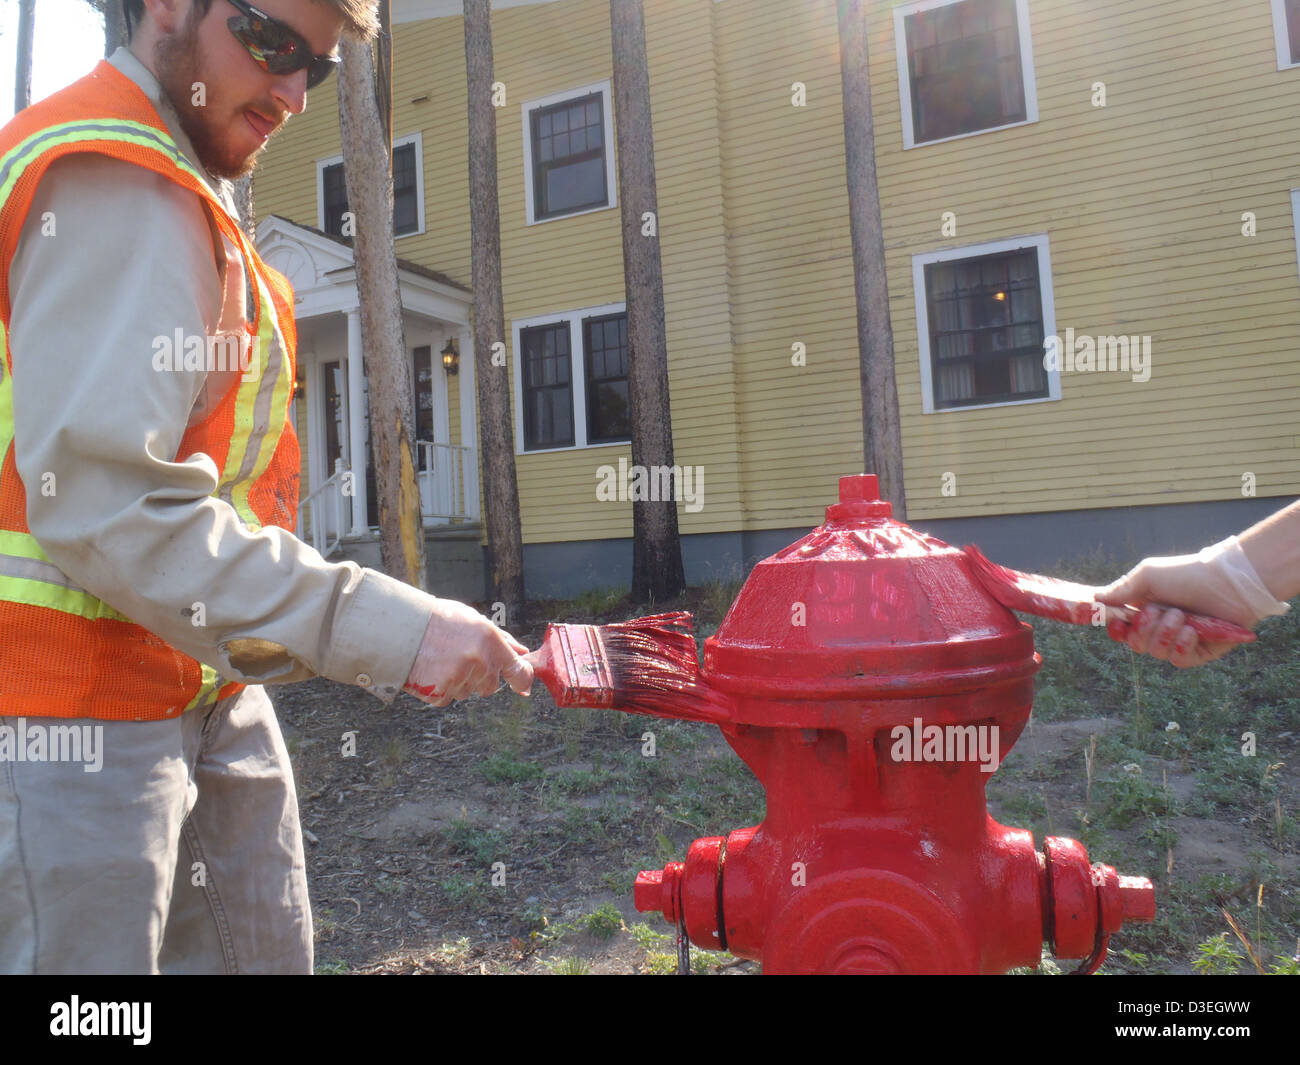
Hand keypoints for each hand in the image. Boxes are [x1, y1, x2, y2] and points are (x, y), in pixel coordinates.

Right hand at [402, 599, 533, 706]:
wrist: (400, 627)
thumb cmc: (438, 620)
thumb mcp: (473, 620)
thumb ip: (501, 638)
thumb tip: (522, 651)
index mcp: (490, 641)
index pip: (518, 671)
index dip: (522, 681)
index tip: (521, 685)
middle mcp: (478, 661)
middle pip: (490, 686)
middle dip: (480, 677)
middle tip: (460, 658)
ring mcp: (459, 678)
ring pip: (467, 692)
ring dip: (458, 682)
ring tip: (440, 660)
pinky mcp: (439, 693)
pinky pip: (447, 698)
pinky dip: (440, 689)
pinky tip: (431, 670)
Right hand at [1095, 551, 1255, 667]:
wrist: (1228, 582)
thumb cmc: (1187, 574)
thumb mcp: (1147, 576)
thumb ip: (1120, 590)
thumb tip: (1095, 599)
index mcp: (1146, 610)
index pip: (1122, 631)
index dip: (1118, 631)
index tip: (1118, 624)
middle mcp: (1161, 628)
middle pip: (1136, 644)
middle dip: (1144, 629)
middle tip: (1157, 611)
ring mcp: (1179, 641)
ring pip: (1155, 652)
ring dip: (1164, 634)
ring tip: (1180, 616)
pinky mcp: (1199, 652)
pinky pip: (1178, 660)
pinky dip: (1180, 646)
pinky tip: (1190, 631)